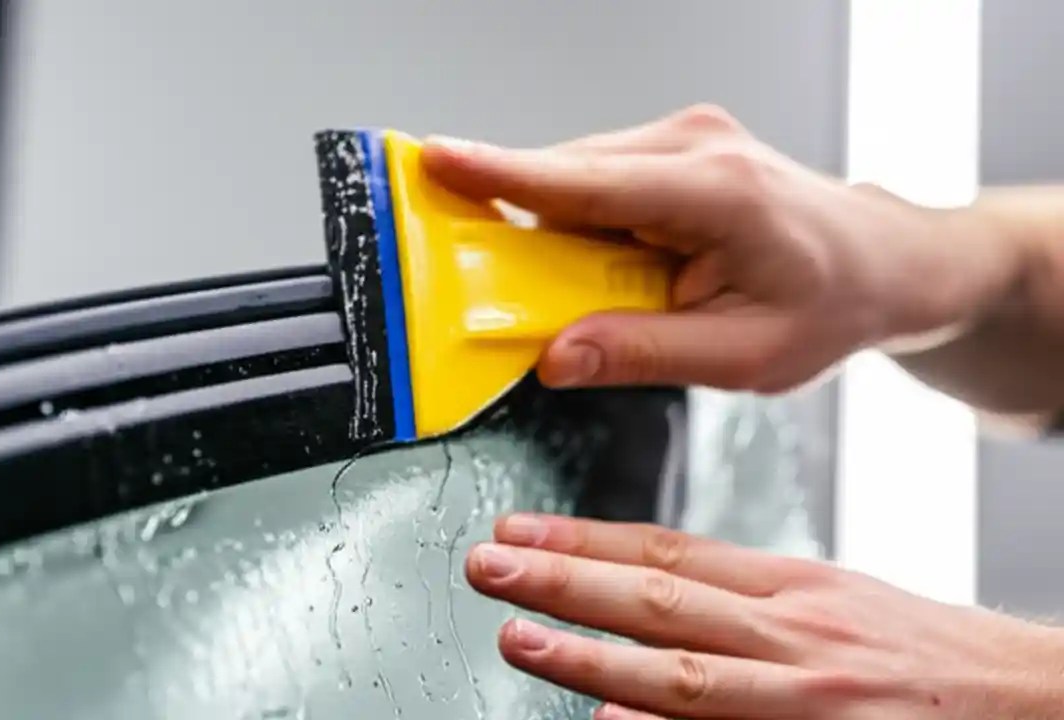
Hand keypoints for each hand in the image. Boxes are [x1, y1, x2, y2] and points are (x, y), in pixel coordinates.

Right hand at [423, 105, 1023, 392]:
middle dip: (511, 232)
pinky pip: (592, 184)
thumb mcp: (742, 356)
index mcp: (716, 194)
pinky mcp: (668, 151)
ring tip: (576, 294)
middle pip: (564, 182)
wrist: (878, 261)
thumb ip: (643, 354)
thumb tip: (555, 356)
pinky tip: (604, 268)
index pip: (584, 183)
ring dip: (549, 236)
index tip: (433, 161)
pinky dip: (576, 227)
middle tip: (478, 292)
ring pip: (573, 181)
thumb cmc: (827, 303)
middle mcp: (693, 147)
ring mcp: (681, 140)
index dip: (500, 173)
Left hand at [465, 514, 1063, 718]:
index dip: (583, 541)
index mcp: (789, 585)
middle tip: (489, 564)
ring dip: (593, 654)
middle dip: (565, 580)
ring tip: (518, 637)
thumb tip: (634, 632)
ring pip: (685, 669)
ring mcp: (811, 691)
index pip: (666, 553)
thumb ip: (731, 611)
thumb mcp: (826, 605)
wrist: (1029, 695)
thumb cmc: (918, 651)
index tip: (518, 530)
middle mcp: (794, 629)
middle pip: (661, 599)